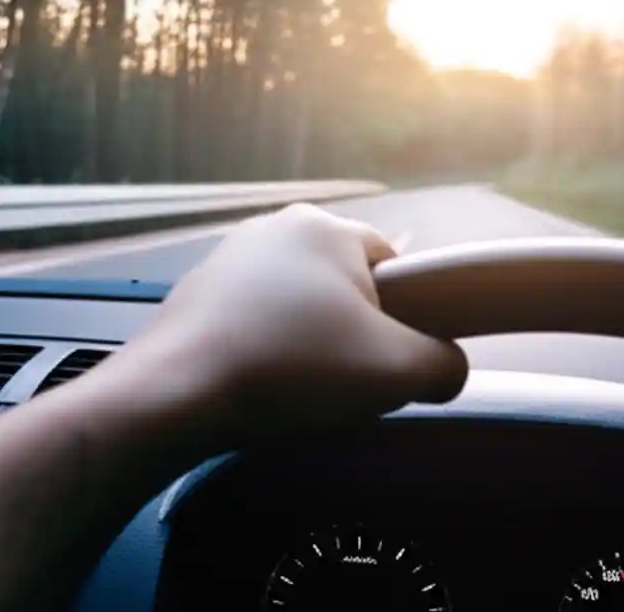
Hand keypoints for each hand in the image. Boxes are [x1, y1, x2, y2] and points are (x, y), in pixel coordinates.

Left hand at [122, 204, 467, 440]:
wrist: (175, 396)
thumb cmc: (290, 370)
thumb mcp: (396, 372)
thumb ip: (444, 365)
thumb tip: (448, 369)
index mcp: (326, 228)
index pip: (396, 263)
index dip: (405, 317)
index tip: (388, 361)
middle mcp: (275, 228)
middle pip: (345, 286)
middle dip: (352, 333)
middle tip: (345, 381)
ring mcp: (227, 257)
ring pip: (297, 305)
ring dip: (306, 343)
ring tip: (297, 389)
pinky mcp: (195, 293)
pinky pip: (253, 321)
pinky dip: (264, 350)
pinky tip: (258, 386)